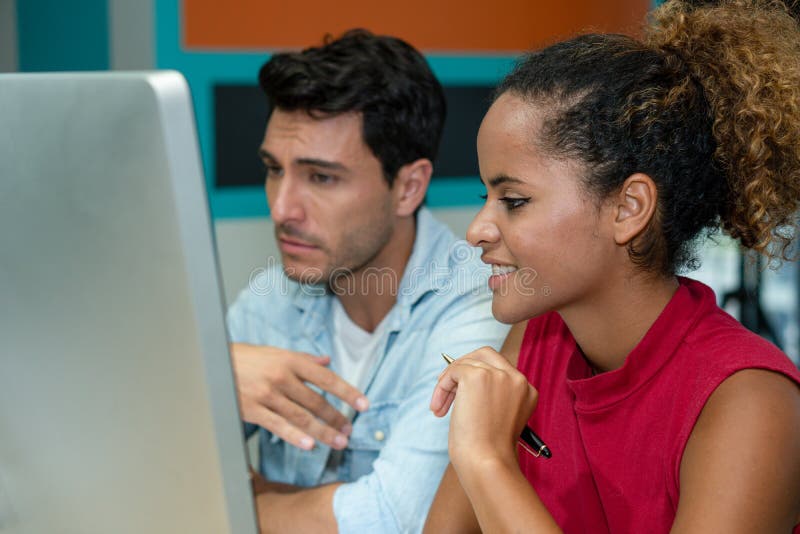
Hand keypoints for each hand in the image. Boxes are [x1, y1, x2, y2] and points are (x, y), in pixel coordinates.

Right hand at [231, 343, 368, 449]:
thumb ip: (303, 359)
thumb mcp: (277, 352)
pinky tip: (310, 445)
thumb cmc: (248, 358)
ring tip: (339, 441)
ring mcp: (267, 395)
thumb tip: (327, 362)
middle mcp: (281, 377)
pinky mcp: (253, 410)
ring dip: (323, 431)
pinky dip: (295, 437)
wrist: (213, 362)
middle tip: (350, 430)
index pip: (326, 378)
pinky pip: (278, 426)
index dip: (347, 392)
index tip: (364, 404)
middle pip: (316, 402)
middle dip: (337, 418)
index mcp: (290, 361)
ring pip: (302, 417)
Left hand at [430, 347, 537, 468]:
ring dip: (447, 383)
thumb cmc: (488, 452)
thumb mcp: (496, 418)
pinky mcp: (477, 375)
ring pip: (465, 363)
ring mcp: (498, 375)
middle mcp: (517, 379)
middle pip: (485, 354)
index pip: (500, 368)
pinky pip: (453, 371)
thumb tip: (459, 377)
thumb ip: (489, 395)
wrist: (487, 463)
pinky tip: (438, 408)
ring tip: (439, 408)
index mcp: (527, 391)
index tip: (461, 394)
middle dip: (462, 367)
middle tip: (446, 386)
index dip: (477, 375)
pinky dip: (442, 387)